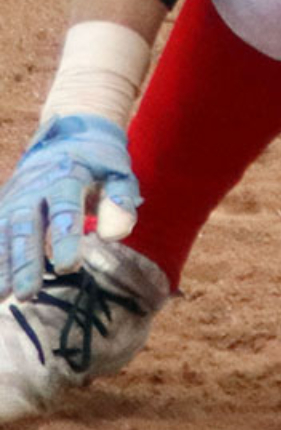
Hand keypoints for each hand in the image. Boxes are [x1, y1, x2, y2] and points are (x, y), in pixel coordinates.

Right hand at [0, 114, 139, 299]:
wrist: (72, 132)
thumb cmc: (100, 163)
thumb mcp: (119, 174)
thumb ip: (120, 201)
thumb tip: (114, 235)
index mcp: (69, 175)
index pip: (65, 209)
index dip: (66, 238)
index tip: (69, 267)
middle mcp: (36, 187)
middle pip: (27, 225)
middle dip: (25, 261)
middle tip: (27, 293)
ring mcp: (15, 196)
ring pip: (4, 232)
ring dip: (1, 264)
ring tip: (1, 296)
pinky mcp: (4, 205)